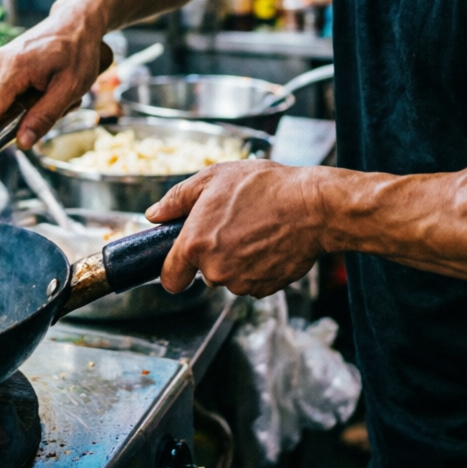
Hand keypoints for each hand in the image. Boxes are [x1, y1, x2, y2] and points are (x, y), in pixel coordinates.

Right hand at [0, 11, 108, 152]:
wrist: (78, 20)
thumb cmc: (78, 51)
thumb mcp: (70, 88)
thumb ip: (44, 116)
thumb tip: (22, 143)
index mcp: (15, 68)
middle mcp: (1, 62)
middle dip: (25, 117)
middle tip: (63, 105)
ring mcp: (1, 60)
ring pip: (7, 101)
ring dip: (32, 105)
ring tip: (60, 91)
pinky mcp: (6, 61)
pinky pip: (11, 90)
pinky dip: (30, 95)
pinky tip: (51, 85)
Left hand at [146, 160, 326, 297]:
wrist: (312, 207)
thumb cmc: (264, 187)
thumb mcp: (213, 178)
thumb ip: (177, 199)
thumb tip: (154, 215)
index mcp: (195, 244)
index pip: (170, 278)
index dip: (174, 270)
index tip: (180, 264)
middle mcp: (215, 269)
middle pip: (204, 273)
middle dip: (214, 253)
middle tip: (233, 225)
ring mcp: (242, 282)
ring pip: (230, 277)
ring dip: (237, 260)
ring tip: (255, 229)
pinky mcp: (266, 289)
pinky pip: (252, 281)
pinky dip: (258, 267)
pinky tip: (269, 242)